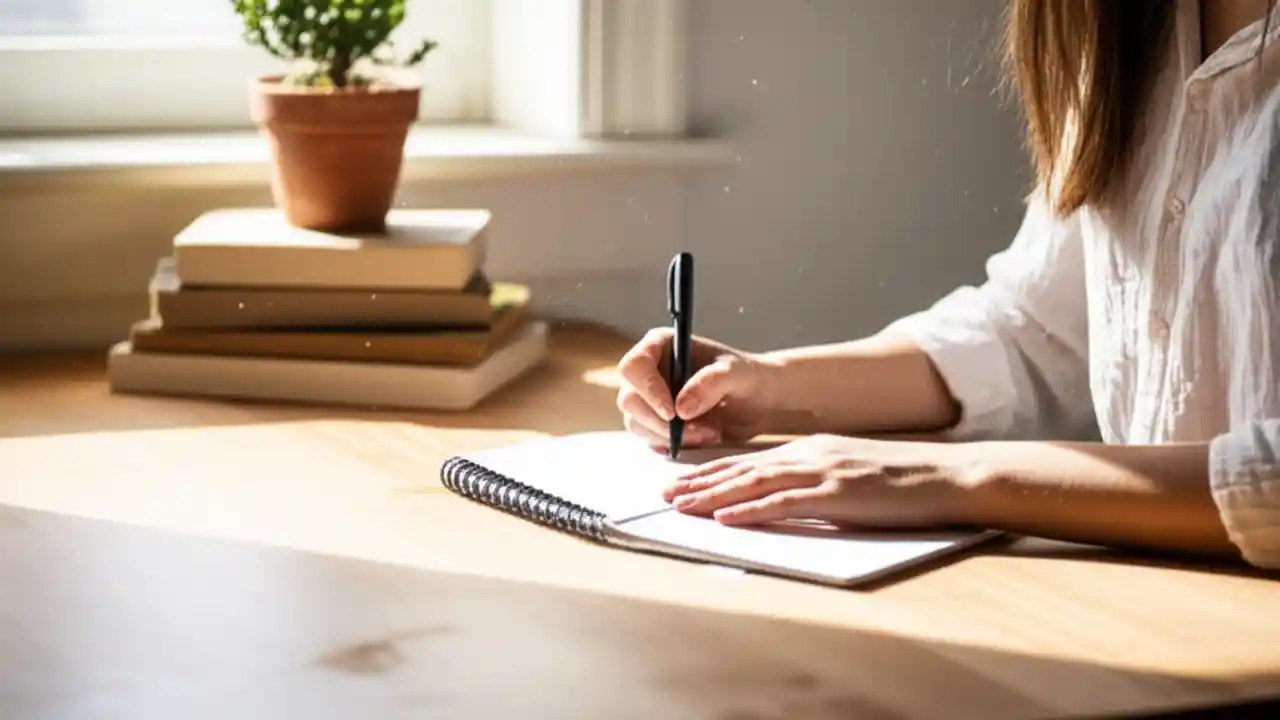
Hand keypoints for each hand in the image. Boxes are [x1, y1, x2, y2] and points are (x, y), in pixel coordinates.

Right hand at [615, 328, 776, 449]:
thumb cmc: (747, 377)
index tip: (672, 412)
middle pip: (629, 400)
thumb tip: (680, 408)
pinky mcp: (656, 422)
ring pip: (637, 423)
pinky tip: (703, 437)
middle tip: (697, 430)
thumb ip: (710, 383)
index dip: (647, 389)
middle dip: (661, 421)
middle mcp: (650, 371)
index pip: (634, 366)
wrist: (759, 401)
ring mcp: (650, 398)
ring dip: (671, 436)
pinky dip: (675, 444)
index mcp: (661, 346)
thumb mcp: (736, 374)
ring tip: (709, 433)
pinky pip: (651, 439)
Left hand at [663, 434, 976, 526]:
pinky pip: (785, 503)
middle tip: (664, 496)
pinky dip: (752, 510)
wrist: (945, 475)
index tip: (682, 483)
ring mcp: (823, 473)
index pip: (750, 461)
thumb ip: (815, 481)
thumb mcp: (850, 472)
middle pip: (743, 470)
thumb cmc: (902, 481)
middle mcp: (810, 455)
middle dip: (700, 484)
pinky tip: (727, 519)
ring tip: (681, 507)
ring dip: (713, 497)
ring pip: (754, 484)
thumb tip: (782, 495)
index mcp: (812, 450)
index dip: (713, 473)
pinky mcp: (837, 495)